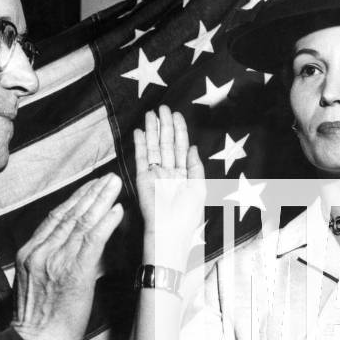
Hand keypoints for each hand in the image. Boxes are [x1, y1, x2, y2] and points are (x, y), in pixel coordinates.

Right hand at [12, 174, 123, 339]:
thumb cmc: (40, 318)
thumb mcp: (36, 281)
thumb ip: (51, 260)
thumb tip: (76, 247)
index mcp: (30, 252)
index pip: (54, 217)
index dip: (75, 199)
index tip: (90, 187)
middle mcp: (40, 251)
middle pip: (69, 214)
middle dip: (90, 192)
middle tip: (108, 177)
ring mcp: (55, 261)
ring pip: (81, 222)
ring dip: (101, 200)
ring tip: (115, 185)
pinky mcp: (73, 273)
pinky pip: (92, 241)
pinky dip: (105, 223)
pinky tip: (116, 211)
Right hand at [134, 105, 204, 268]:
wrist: (169, 232)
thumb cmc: (187, 216)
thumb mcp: (200, 188)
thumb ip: (196, 166)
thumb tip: (193, 147)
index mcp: (183, 174)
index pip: (180, 147)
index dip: (179, 130)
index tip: (177, 114)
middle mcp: (168, 172)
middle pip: (166, 143)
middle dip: (165, 125)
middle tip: (164, 107)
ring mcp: (154, 174)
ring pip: (153, 147)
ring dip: (151, 130)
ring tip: (151, 113)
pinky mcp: (142, 179)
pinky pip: (140, 158)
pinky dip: (139, 144)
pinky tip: (139, 131)